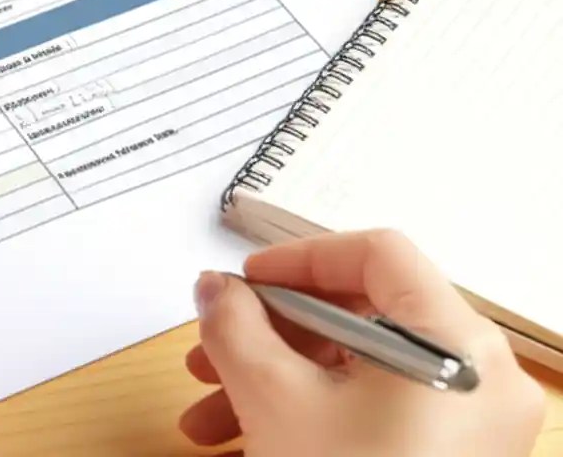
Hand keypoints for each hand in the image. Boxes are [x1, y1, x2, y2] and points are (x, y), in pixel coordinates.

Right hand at [180, 230, 545, 456]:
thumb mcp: (274, 400)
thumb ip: (236, 326)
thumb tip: (217, 290)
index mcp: (457, 347)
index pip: (377, 254)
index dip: (299, 258)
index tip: (247, 281)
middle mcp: (479, 378)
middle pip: (362, 314)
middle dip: (270, 332)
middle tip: (216, 345)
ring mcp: (469, 424)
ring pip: (358, 369)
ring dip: (274, 378)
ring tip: (211, 411)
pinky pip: (374, 409)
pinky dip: (311, 410)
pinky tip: (248, 436)